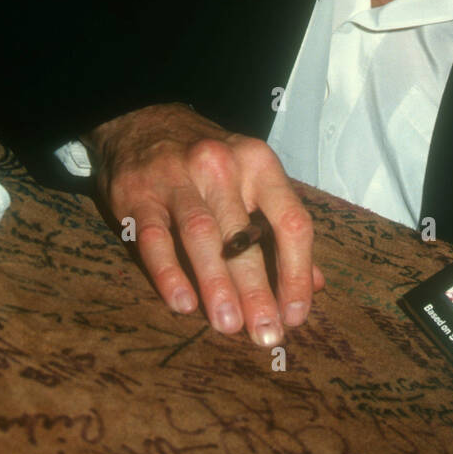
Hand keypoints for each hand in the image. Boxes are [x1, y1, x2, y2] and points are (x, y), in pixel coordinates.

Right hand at [86, 103, 323, 345]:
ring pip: (202, 235)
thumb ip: (281, 228)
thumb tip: (315, 284)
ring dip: (217, 284)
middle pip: (244, 235)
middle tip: (265, 332)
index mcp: (259, 163)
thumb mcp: (252, 177)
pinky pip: (155, 238)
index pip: (291, 220)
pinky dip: (169, 272)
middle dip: (258, 289)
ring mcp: (176, 178)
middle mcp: (221, 166)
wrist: (143, 121)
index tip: (297, 314)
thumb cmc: (208, 161)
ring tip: (228, 325)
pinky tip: (182, 304)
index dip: (297, 271)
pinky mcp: (137, 194)